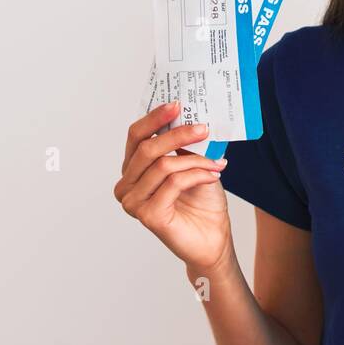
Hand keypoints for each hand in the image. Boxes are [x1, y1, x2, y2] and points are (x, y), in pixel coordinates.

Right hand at [114, 100, 232, 270]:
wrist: (213, 240)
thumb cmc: (201, 203)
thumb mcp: (195, 165)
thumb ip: (185, 145)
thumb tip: (191, 118)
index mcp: (133, 170)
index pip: (136, 137)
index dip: (154, 118)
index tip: (176, 104)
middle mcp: (127, 185)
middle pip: (147, 149)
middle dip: (178, 134)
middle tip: (203, 128)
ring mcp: (133, 202)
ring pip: (163, 165)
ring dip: (195, 160)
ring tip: (216, 163)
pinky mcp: (147, 215)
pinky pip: (173, 182)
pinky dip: (197, 175)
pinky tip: (213, 176)